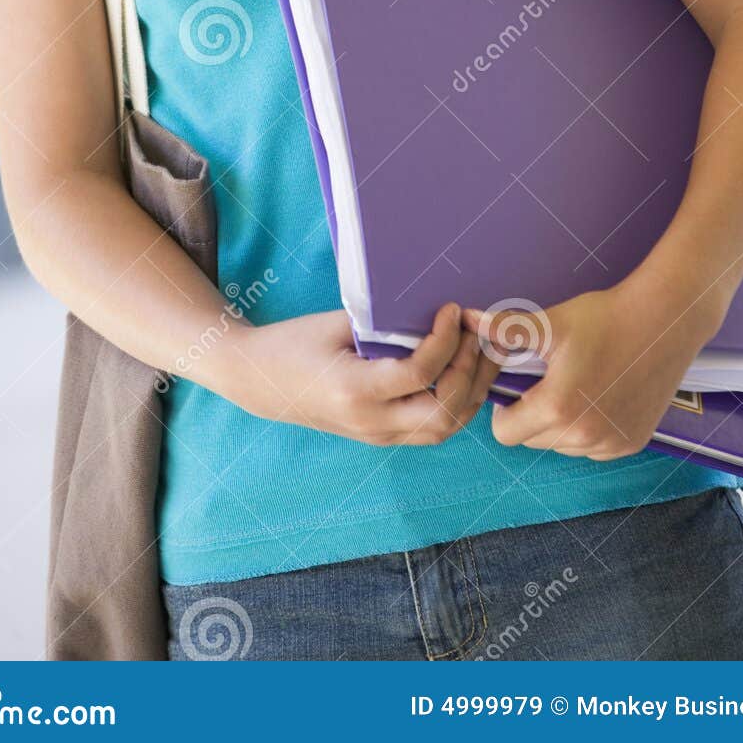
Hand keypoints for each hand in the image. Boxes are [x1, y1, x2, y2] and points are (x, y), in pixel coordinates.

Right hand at [227, 302, 503, 445]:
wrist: (259, 382)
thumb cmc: (294, 342)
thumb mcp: (336, 323)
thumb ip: (384, 321)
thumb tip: (432, 304)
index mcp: (355, 390)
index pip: (419, 374)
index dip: (446, 341)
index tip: (453, 309)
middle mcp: (371, 423)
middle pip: (443, 412)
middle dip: (470, 371)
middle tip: (476, 332)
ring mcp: (378, 436)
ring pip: (445, 428)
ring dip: (472, 392)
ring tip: (482, 351)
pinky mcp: (383, 438)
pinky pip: (433, 429)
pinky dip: (458, 404)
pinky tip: (466, 372)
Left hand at [464, 272, 722, 457]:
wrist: (665, 319)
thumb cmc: (605, 318)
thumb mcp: (552, 324)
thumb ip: (506, 330)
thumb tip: (468, 320)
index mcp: (558, 408)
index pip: (506, 433)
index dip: (503, 410)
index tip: (515, 386)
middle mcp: (585, 435)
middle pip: (533, 440)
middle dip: (531, 415)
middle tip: (547, 380)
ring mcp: (611, 444)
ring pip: (563, 446)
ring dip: (560, 424)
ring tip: (576, 385)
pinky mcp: (631, 443)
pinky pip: (593, 448)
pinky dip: (587, 430)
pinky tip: (599, 395)